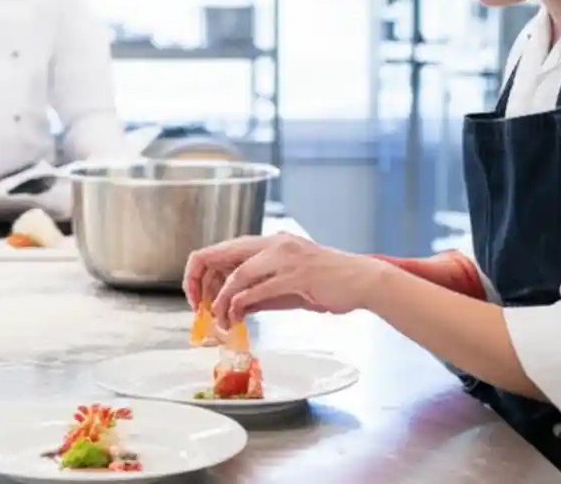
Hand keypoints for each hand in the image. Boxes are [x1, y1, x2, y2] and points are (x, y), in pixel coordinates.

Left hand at [184, 233, 389, 329]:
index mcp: (270, 241)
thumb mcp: (287, 284)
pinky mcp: (295, 275)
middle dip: (201, 281)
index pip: (223, 249)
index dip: (204, 271)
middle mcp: (274, 243)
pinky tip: (237, 317)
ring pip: (237, 275)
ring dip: (222, 300)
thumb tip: (235, 306)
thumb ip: (260, 291)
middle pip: (222, 255)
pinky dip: (241, 305)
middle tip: (198, 307)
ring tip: (219, 319)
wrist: (362, 281)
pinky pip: (257, 289)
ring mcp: (285, 257)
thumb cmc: (328, 283)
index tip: (199, 295)